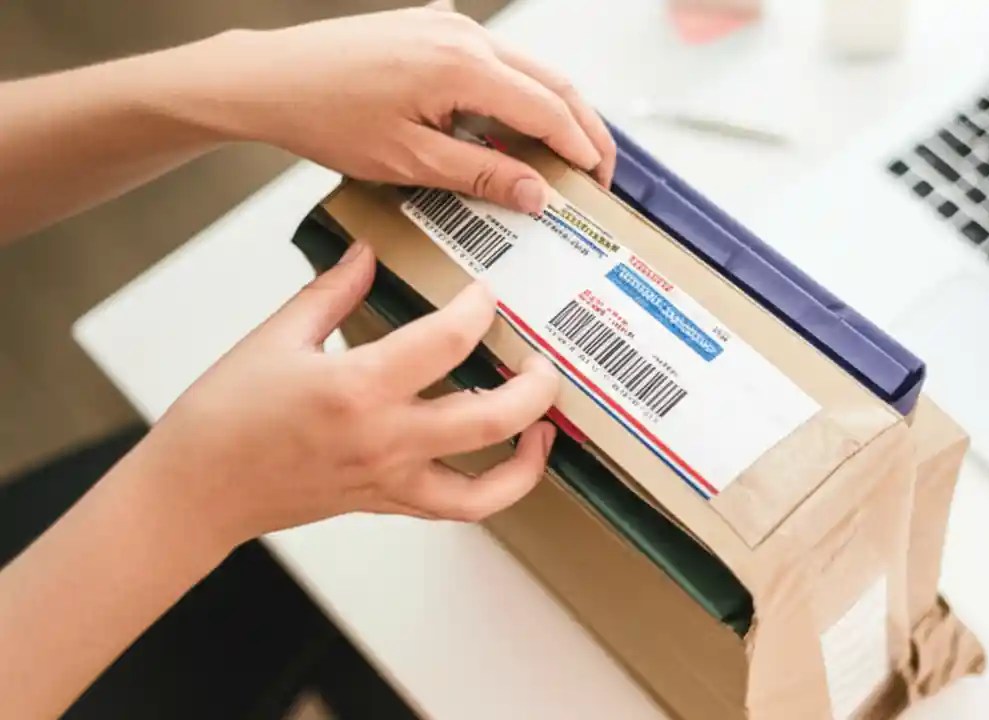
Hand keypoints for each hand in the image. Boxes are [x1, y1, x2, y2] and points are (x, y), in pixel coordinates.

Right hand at [127, 241, 558, 548]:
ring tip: (545, 425)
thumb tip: (368, 252)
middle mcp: (385, 438)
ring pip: (487, 486)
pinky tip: (504, 461)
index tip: (486, 291)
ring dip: (529, 455)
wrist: (196, 489)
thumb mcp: (276, 336)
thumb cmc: (225, 416)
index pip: (447, 341)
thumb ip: (333, 291)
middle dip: (534, 387)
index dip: (478, 309)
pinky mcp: (387, 503)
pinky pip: (456, 508)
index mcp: (357, 386)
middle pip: (491, 417)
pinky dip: (493, 491)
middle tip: (542, 359)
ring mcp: (391, 478)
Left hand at [175, 7, 615, 212]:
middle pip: (552, 81)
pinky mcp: (432, 27)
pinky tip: (514, 122)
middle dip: (583, 126)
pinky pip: (494, 59)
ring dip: (552, 108)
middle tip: (598, 168)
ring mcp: (449, 25)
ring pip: (527, 67)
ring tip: (562, 152)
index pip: (548, 110)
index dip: (580, 148)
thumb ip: (483, 174)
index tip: (597, 181)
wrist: (270, 79)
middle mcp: (465, 36)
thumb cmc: (326, 116)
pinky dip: (518, 91)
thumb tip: (536, 192)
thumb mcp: (411, 161)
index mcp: (464, 67)